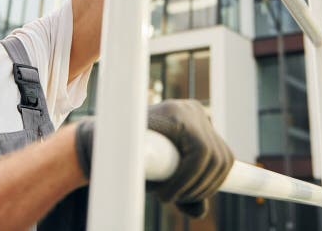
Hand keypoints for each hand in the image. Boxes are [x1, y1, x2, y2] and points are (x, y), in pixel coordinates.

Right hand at [74, 100, 233, 218]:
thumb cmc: (133, 162)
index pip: (222, 156)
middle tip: (175, 199)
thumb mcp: (165, 178)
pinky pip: (199, 152)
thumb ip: (184, 190)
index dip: (214, 182)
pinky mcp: (176, 113)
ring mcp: (187, 109)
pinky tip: (167, 190)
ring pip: (211, 156)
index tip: (194, 198)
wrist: (99, 144)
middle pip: (221, 157)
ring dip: (192, 186)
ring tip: (167, 195)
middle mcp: (195, 111)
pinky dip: (186, 178)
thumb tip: (201, 211)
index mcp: (197, 123)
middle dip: (202, 187)